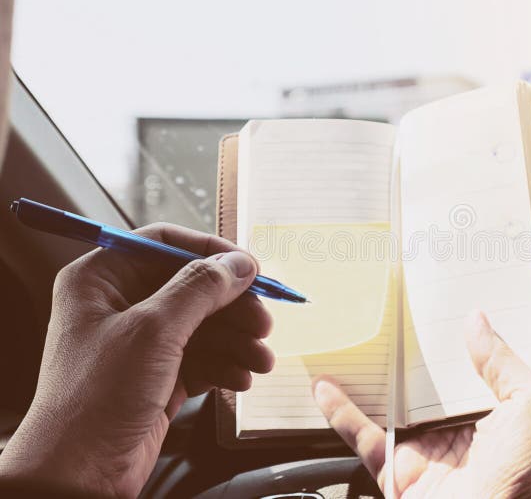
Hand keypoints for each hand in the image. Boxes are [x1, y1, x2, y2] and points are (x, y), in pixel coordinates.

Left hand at [0, 223, 273, 496]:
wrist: (80, 474)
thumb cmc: (94, 399)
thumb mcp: (153, 331)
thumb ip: (200, 289)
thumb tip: (238, 263)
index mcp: (101, 280)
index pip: (163, 244)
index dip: (210, 252)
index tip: (249, 266)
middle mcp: (120, 306)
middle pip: (193, 288)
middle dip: (232, 307)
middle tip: (262, 322)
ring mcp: (141, 343)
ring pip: (204, 325)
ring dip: (237, 341)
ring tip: (260, 359)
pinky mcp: (158, 376)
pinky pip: (203, 357)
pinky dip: (226, 366)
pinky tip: (240, 378)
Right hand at [313, 311, 530, 497]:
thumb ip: (504, 364)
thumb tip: (478, 322)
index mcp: (491, 411)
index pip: (465, 364)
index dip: (450, 336)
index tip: (434, 302)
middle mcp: (455, 428)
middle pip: (420, 381)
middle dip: (404, 350)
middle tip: (384, 311)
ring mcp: (423, 449)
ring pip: (387, 404)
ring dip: (367, 376)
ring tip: (348, 341)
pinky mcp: (397, 470)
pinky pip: (363, 436)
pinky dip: (340, 412)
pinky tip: (325, 387)